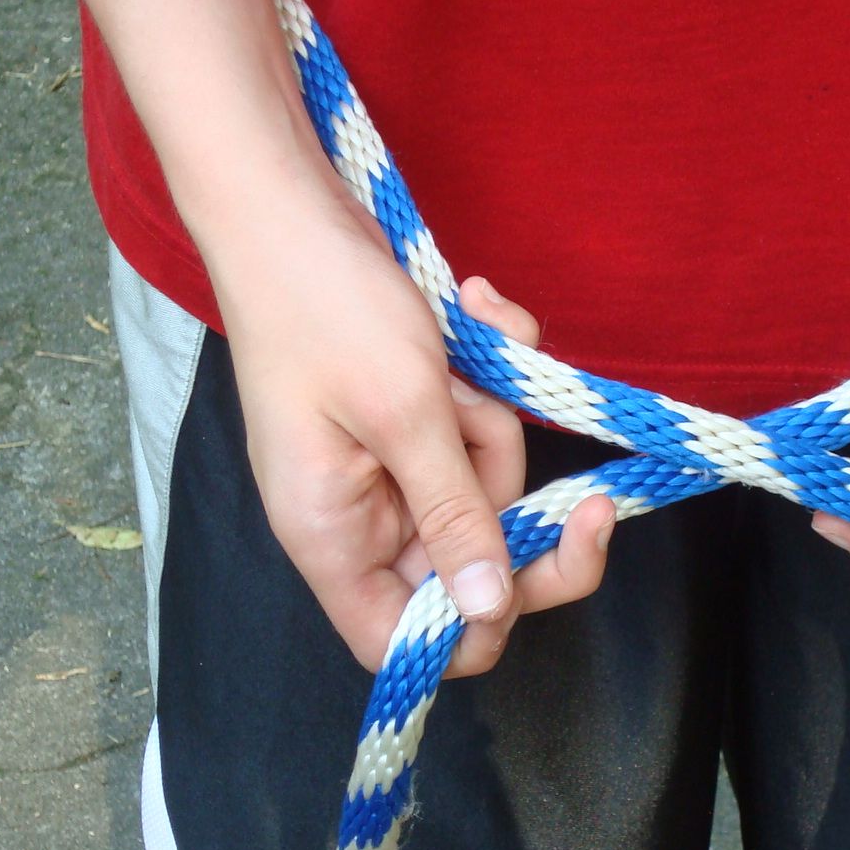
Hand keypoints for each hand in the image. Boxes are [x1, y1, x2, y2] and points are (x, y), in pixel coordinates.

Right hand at [210, 204, 615, 675]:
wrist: (288, 207)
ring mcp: (384, 465)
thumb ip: (455, 515)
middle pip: (467, 561)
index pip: (405, 642)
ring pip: (485, 481)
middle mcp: (358, 516)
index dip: (473, 628)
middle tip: (561, 472)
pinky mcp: (409, 417)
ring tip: (461, 346)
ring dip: (493, 413)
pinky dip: (489, 370)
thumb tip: (486, 610)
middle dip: (509, 496)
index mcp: (333, 539)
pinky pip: (475, 422)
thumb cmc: (327, 307)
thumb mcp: (406, 414)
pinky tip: (473, 310)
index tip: (538, 567)